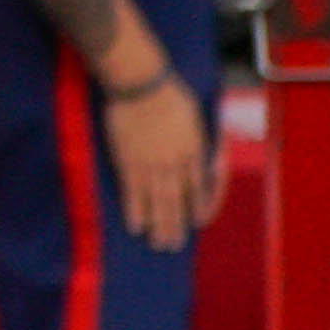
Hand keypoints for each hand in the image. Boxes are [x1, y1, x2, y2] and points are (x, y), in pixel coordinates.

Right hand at [94, 45, 218, 249]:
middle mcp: (177, 162)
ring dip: (159, 225)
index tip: (198, 221)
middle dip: (177, 224)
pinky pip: (133, 192)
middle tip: (174, 244)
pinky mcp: (129, 161)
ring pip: (158, 201)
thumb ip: (195, 138)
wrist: (141, 85)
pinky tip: (136, 227)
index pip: (201, 186)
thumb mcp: (193, 115)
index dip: (200, 205)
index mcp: (195, 149)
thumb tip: (199, 156)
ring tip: (159, 243)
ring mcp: (153, 164)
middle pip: (179, 199)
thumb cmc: (168, 92)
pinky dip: (135, 211)